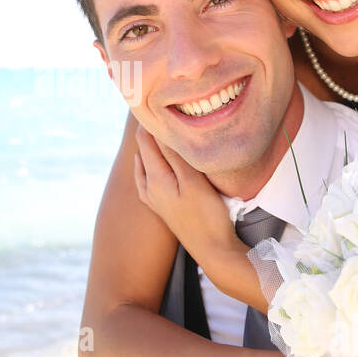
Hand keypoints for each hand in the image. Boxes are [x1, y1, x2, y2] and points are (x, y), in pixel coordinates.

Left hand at [133, 125, 240, 261]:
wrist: (213, 252)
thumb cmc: (207, 216)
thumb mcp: (194, 182)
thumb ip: (177, 157)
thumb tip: (162, 132)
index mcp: (155, 178)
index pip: (146, 141)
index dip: (151, 122)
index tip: (156, 104)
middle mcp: (149, 188)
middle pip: (144, 153)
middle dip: (150, 134)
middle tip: (158, 115)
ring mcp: (155, 201)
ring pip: (144, 168)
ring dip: (148, 151)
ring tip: (154, 136)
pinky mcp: (163, 210)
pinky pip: (147, 183)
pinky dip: (147, 169)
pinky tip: (152, 170)